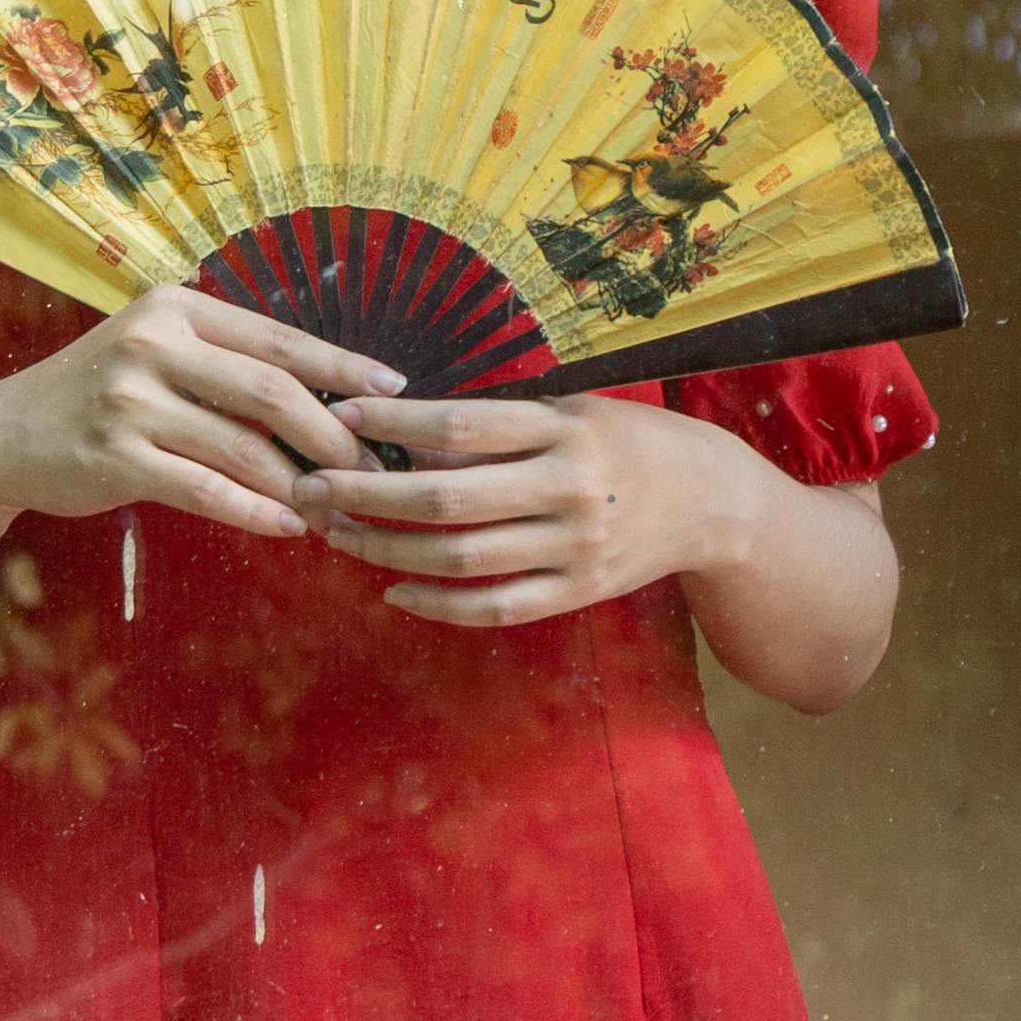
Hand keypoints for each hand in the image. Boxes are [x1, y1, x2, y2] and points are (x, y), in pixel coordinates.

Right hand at [0, 285, 403, 543]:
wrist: (5, 434)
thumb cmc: (103, 392)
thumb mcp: (158, 351)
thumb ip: (226, 362)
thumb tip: (328, 395)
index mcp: (175, 308)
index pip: (277, 337)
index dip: (341, 366)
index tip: (394, 390)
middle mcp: (153, 344)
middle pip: (269, 392)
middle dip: (332, 434)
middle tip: (376, 467)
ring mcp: (130, 402)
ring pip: (241, 447)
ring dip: (300, 483)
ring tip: (340, 506)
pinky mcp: (114, 458)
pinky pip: (203, 490)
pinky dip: (253, 511)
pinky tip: (288, 526)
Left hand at [289, 390, 754, 626]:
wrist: (710, 501)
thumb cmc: (624, 441)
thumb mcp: (571, 412)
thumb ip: (499, 426)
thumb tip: (403, 433)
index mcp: (563, 429)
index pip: (461, 423)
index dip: (393, 421)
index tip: (339, 414)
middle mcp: (568, 488)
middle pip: (447, 498)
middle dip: (367, 494)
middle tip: (310, 486)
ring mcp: (573, 548)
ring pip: (459, 560)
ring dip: (386, 549)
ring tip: (335, 533)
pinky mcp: (576, 594)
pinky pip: (493, 608)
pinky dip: (437, 604)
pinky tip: (392, 590)